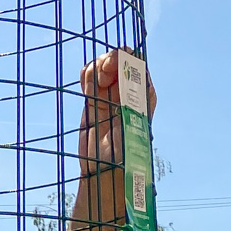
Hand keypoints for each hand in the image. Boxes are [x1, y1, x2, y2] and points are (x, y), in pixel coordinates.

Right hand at [77, 52, 156, 217]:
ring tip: (94, 82)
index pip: (138, 64)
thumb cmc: (126, 153)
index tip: (114, 65)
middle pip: (119, 60)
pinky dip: (86, 73)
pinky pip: (88, 78)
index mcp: (144, 95)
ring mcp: (109, 95)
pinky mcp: (92, 100)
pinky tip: (86, 82)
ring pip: (102, 66)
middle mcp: (128, 92)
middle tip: (104, 73)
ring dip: (97, 65)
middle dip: (110, 59)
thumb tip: (133, 76)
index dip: (126, 58)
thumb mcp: (132, 123)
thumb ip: (131, 97)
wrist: (106, 173)